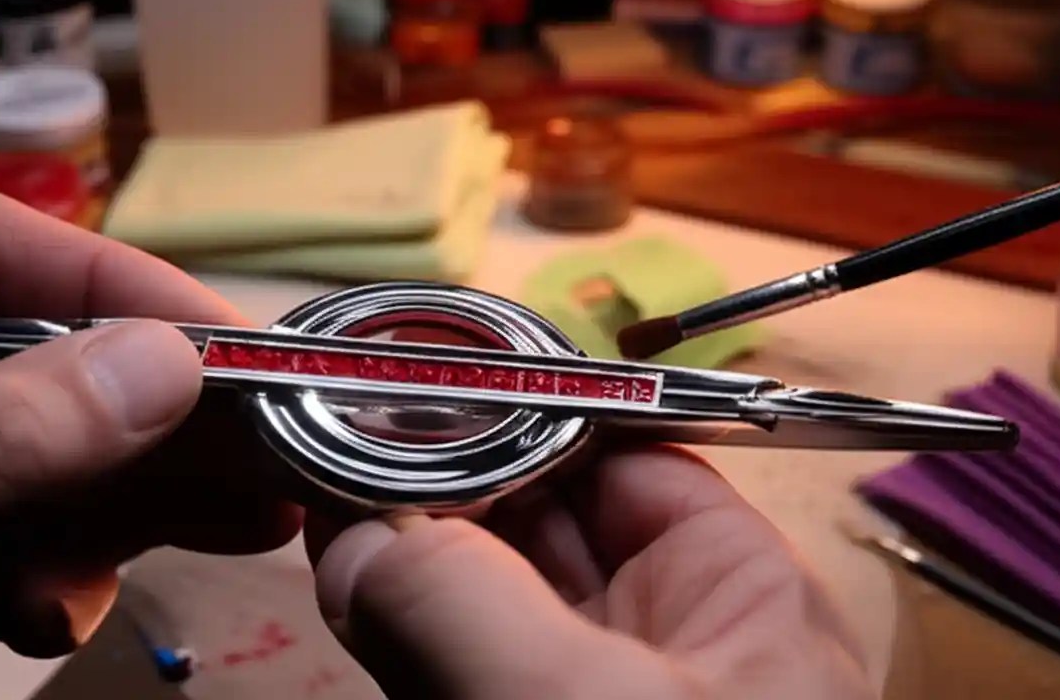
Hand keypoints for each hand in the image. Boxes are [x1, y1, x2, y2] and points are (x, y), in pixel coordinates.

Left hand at [0, 192, 300, 692]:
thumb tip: (164, 366)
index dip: (119, 287)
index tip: (223, 348)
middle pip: (46, 364)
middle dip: (153, 422)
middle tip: (268, 454)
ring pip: (45, 459)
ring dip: (128, 507)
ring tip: (240, 526)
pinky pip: (8, 540)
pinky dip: (47, 578)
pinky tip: (50, 614)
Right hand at [306, 447, 873, 699]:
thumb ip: (459, 606)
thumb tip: (354, 542)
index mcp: (732, 596)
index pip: (624, 454)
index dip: (521, 411)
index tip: (414, 389)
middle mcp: (667, 637)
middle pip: (544, 515)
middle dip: (444, 476)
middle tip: (342, 438)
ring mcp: (590, 693)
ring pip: (489, 590)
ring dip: (409, 547)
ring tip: (326, 495)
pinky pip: (458, 664)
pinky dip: (401, 627)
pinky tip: (348, 588)